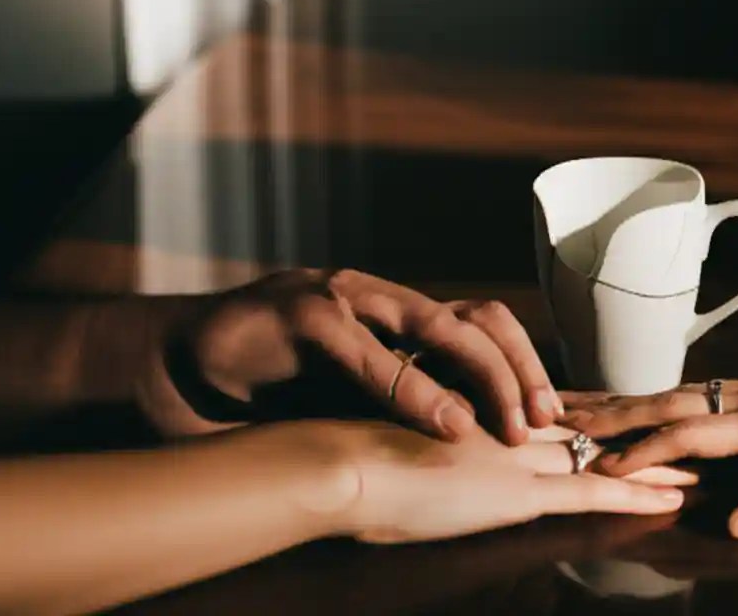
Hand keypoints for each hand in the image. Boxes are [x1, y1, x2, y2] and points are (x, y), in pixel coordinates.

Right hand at [150, 269, 558, 443]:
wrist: (185, 361)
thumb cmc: (277, 383)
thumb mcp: (356, 395)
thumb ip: (407, 403)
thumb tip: (479, 440)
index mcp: (400, 317)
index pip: (484, 324)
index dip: (524, 363)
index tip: (552, 413)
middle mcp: (383, 299)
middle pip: (478, 318)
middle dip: (518, 370)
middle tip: (541, 420)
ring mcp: (345, 297)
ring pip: (438, 323)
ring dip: (482, 375)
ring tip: (506, 424)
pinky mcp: (302, 314)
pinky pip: (368, 351)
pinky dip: (410, 387)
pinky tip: (442, 420)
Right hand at [303, 421, 692, 544]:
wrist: (338, 463)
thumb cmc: (349, 460)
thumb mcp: (395, 449)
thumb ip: (423, 451)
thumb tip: (421, 460)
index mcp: (483, 417)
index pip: (550, 413)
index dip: (591, 412)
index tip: (622, 409)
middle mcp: (510, 429)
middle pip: (589, 428)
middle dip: (636, 430)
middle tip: (681, 424)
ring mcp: (520, 459)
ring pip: (603, 457)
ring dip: (653, 463)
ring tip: (698, 461)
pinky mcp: (521, 494)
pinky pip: (592, 495)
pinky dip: (634, 496)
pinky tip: (671, 497)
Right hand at [560, 378, 737, 538]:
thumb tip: (731, 526)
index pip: (693, 434)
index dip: (645, 452)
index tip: (600, 469)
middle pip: (673, 401)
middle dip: (615, 412)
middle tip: (561, 419)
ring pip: (681, 392)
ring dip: (630, 400)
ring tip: (585, 407)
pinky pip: (700, 393)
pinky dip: (660, 398)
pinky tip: (646, 404)